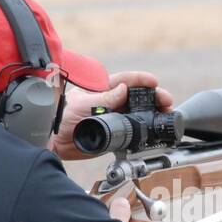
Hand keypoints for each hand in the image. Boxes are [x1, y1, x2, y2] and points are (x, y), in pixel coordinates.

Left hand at [49, 71, 172, 160]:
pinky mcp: (116, 135)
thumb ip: (104, 98)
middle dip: (154, 98)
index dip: (141, 80)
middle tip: (166, 101)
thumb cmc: (63, 117)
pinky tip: (155, 132)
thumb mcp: (84, 104)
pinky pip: (134, 132)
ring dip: (154, 114)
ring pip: (139, 114)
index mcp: (103, 89)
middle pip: (138, 97)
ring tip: (166, 115)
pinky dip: (146, 132)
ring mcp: (115, 118)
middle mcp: (112, 102)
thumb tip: (124, 89)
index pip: (126, 80)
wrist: (55, 141)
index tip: (153, 82)